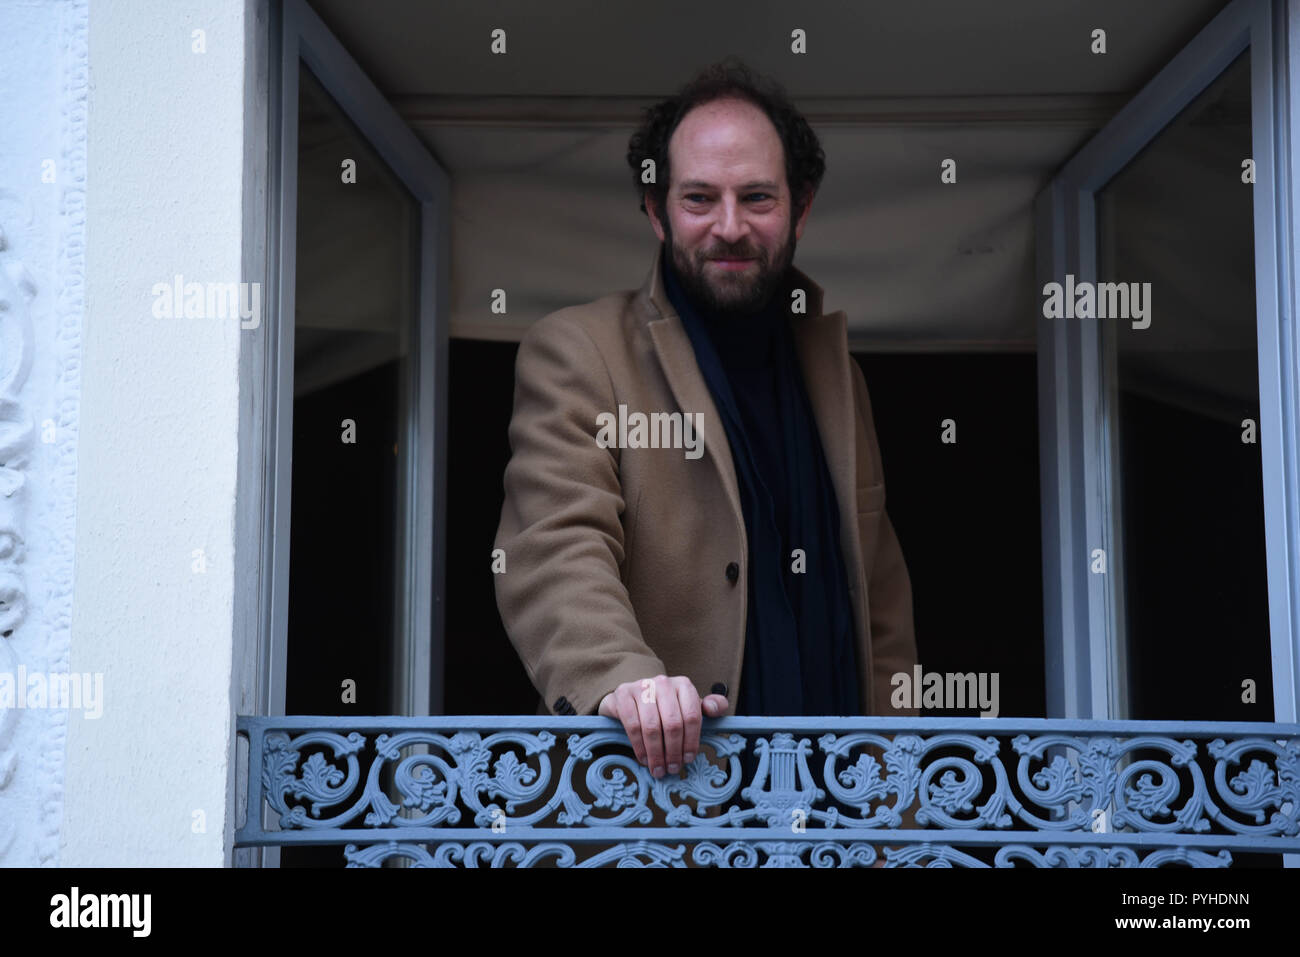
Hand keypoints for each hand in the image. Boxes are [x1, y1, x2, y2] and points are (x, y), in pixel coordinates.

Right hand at [597, 674, 729, 777]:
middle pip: (673, 723)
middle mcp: (663, 682)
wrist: (631, 697)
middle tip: (672, 768)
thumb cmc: (663, 706)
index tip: (688, 759)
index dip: (691, 741)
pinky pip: (633, 725)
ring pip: (652, 727)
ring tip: (658, 768)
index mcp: (683, 685)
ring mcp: (641, 686)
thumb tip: (716, 708)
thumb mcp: (687, 706)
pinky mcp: (623, 694)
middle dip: (673, 751)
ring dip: (656, 753)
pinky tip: (643, 758)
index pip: (692, 716)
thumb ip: (708, 707)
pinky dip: (639, 746)